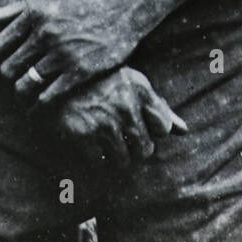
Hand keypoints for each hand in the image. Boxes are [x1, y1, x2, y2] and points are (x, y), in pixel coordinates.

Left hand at [0, 0, 138, 103]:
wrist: (125, 8)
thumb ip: (17, 5)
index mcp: (35, 11)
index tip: (6, 57)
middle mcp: (45, 33)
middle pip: (8, 66)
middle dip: (9, 73)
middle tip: (16, 74)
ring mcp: (62, 54)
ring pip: (24, 84)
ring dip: (22, 90)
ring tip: (26, 90)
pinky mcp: (78, 71)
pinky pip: (47, 95)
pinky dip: (39, 103)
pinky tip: (40, 103)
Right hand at [47, 66, 186, 168]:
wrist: (57, 77)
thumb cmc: (101, 81)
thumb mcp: (133, 85)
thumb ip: (159, 108)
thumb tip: (184, 131)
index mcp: (140, 91)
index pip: (163, 128)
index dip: (153, 130)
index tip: (140, 125)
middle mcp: (126, 108)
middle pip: (146, 150)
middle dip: (136, 148)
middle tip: (121, 137)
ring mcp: (105, 123)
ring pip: (124, 161)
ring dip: (116, 156)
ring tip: (106, 140)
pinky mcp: (84, 137)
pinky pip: (100, 163)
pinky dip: (97, 158)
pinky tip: (90, 142)